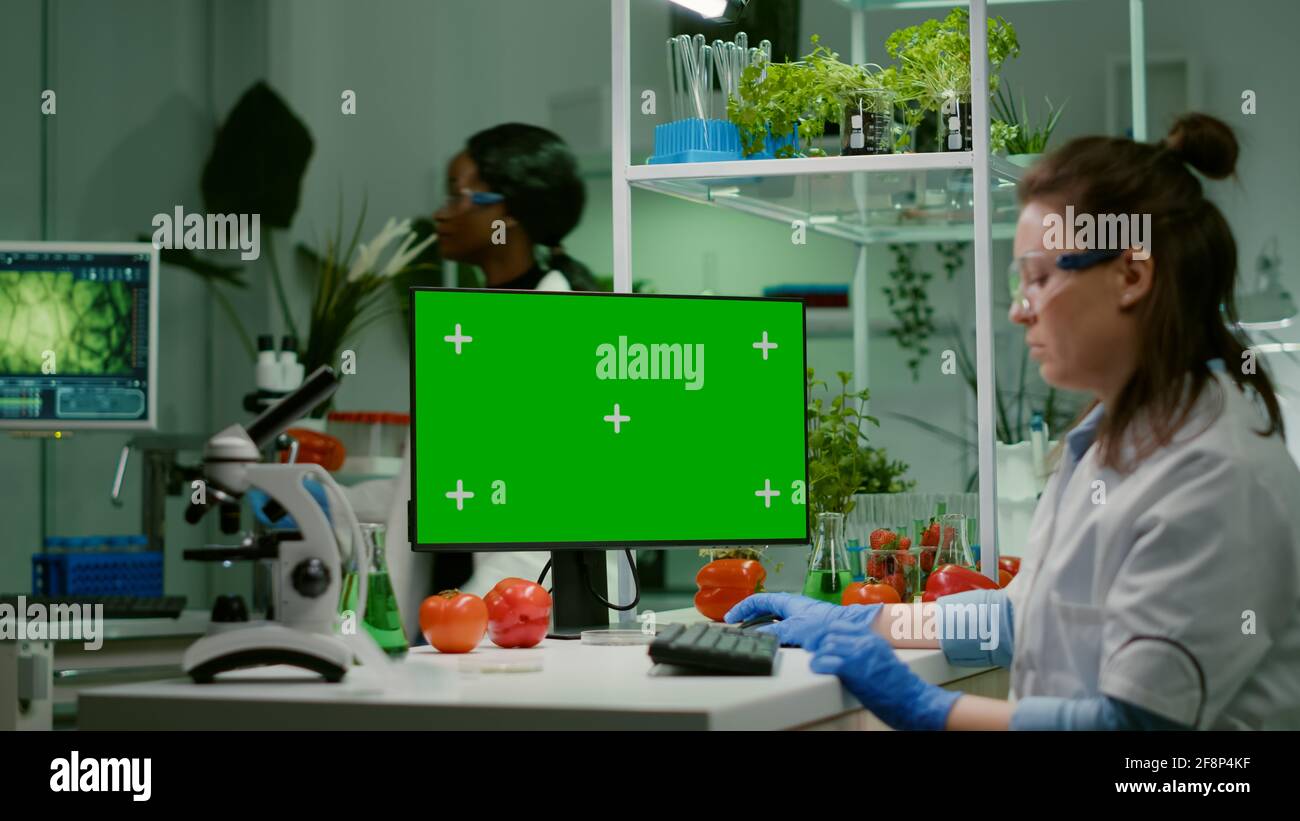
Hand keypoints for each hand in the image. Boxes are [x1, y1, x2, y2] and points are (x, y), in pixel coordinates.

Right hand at [724, 593, 879, 647]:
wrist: (849, 628)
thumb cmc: (826, 623)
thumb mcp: (794, 628)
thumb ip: (775, 632)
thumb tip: (759, 636)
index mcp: (787, 601)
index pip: (758, 600)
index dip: (742, 608)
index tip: (731, 617)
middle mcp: (793, 607)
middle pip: (764, 609)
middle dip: (749, 617)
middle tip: (738, 627)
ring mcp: (800, 617)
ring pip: (774, 620)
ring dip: (762, 626)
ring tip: (753, 637)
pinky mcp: (807, 628)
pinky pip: (784, 629)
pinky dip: (775, 634)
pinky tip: (774, 644)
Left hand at [809, 625, 960, 730]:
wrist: (913, 699)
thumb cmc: (899, 684)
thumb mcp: (883, 656)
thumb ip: (865, 648)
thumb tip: (843, 649)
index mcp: (873, 637)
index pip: (840, 625)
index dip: (824, 632)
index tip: (816, 640)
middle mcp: (866, 641)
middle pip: (831, 633)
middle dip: (818, 642)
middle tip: (811, 650)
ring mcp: (860, 653)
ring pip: (828, 645)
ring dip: (819, 655)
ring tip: (817, 662)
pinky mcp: (854, 668)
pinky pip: (827, 661)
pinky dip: (819, 664)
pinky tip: (818, 668)